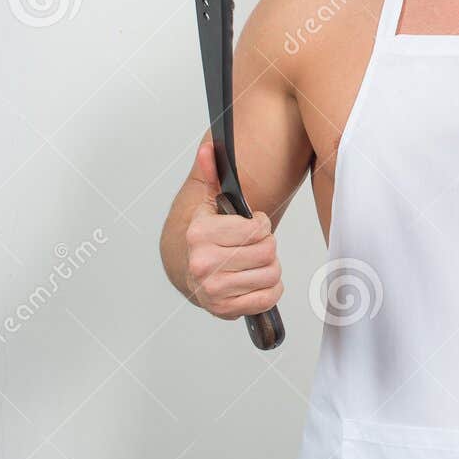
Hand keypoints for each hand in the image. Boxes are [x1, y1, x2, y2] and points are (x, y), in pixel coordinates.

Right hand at [184, 140, 283, 321]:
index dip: (261, 225)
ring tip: (257, 262)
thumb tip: (209, 148)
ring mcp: (213, 289)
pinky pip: (268, 298)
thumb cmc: (206, 236)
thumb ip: (211, 174)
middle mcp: (202, 263)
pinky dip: (271, 289)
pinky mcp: (225, 309)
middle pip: (267, 252)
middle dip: (268, 246)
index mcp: (199, 234)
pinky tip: (258, 281)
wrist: (188, 270)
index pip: (257, 229)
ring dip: (271, 267)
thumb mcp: (208, 202)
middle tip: (256, 246)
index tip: (252, 226)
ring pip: (271, 274)